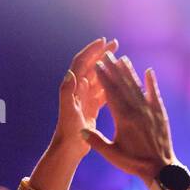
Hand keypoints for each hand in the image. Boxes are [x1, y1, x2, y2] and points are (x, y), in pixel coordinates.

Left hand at [52, 37, 117, 154]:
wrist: (69, 147)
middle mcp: (78, 90)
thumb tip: (70, 73)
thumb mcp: (68, 112)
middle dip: (101, 54)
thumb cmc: (68, 131)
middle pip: (91, 66)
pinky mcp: (91, 106)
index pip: (81, 63)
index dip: (91, 51)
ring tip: (121, 57)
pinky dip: (111, 83)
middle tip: (115, 43)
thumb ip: (67, 92)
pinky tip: (123, 80)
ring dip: (108, 66)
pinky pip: (103, 91)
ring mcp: (85, 98)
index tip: (103, 41)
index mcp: (73, 87)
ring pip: (98, 77)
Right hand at [81, 53, 176, 182]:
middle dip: (114, 68)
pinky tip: (148, 71)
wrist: (161, 169)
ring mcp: (150, 111)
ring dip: (129, 72)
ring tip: (122, 58)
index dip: (103, 78)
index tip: (97, 64)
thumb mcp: (112, 154)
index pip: (111, 93)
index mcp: (124, 119)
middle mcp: (137, 111)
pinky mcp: (160, 114)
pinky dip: (151, 82)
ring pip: (137, 87)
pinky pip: (154, 94)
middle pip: (123, 85)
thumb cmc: (134, 163)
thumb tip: (81, 129)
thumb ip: (96, 141)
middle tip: (107, 54)